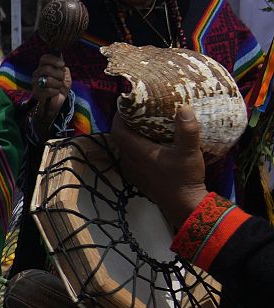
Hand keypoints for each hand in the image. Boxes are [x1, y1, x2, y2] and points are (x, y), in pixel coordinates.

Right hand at [29, 52, 71, 129]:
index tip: (62, 64)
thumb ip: (63, 69)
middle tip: (61, 79)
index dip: (53, 60)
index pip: (44, 58)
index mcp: (43, 67)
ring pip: (48, 80)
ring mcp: (35, 83)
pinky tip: (54, 93)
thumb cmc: (60, 88)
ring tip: (58, 87)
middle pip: (46, 69)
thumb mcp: (65, 76)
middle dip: (58, 74)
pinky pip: (48, 90)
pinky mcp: (37, 93)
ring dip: (58, 84)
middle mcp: (37, 74)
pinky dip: (55, 92)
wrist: (57, 102)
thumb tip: (61, 63)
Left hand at [111, 106, 209, 226]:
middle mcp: (129, 161)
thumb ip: (187, 130)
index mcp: (137, 152)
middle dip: (126, 122)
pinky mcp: (137, 177)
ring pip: (124, 148)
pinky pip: (130, 157)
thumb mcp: (190, 152)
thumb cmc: (184, 177)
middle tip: (139, 110)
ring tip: (145, 122)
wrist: (183, 204)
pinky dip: (135, 147)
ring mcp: (132, 170)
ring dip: (131, 135)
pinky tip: (150, 142)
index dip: (119, 115)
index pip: (117, 129)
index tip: (128, 103)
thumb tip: (184, 108)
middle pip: (119, 137)